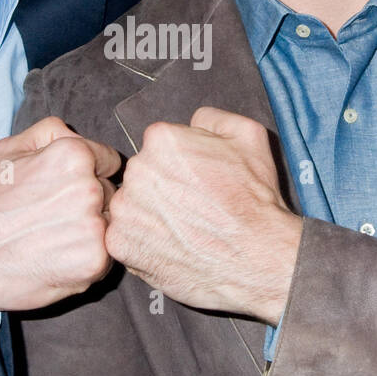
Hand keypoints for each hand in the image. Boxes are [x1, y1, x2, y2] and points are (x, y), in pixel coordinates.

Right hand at [0, 116, 120, 310]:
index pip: (109, 162)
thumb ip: (52, 132)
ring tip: (54, 238)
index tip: (66, 190)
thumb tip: (81, 137)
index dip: (89, 175)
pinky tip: (58, 258)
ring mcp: (93, 226)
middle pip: (110, 194)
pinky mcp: (94, 261)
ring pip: (109, 226)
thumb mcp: (8, 149)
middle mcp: (88, 187)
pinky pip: (106, 257)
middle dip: (90, 203)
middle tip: (54, 217)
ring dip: (90, 232)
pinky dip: (87, 260)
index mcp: (74, 155)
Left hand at [106, 106, 302, 323]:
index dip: (181, 162)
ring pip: (131, 205)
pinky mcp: (119, 243)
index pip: (159, 144)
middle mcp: (136, 170)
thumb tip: (193, 121)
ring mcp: (125, 208)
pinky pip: (124, 237)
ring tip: (183, 229)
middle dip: (162, 186)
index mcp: (161, 139)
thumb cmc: (254, 199)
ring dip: (150, 214)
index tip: (197, 179)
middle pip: (143, 173)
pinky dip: (143, 243)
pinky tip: (170, 246)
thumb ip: (212, 118)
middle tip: (192, 206)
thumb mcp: (249, 135)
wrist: (256, 257)